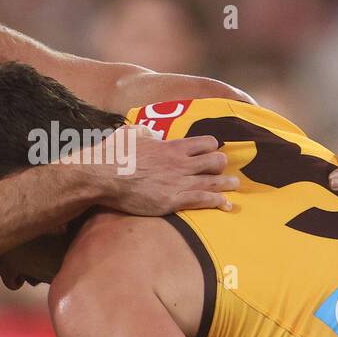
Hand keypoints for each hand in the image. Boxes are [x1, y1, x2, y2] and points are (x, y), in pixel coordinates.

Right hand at [84, 125, 237, 215]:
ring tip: (234, 185)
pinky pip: (203, 200)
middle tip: (223, 168)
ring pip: (213, 181)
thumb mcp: (132, 133)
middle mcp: (180, 162)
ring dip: (226, 183)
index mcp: (171, 146)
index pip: (205, 142)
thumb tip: (153, 133)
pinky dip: (217, 201)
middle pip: (214, 161)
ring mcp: (178, 182)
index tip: (213, 151)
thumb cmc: (114, 153)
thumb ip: (147, 132)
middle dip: (221, 164)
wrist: (103, 175)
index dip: (212, 147)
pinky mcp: (172, 200)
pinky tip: (225, 204)